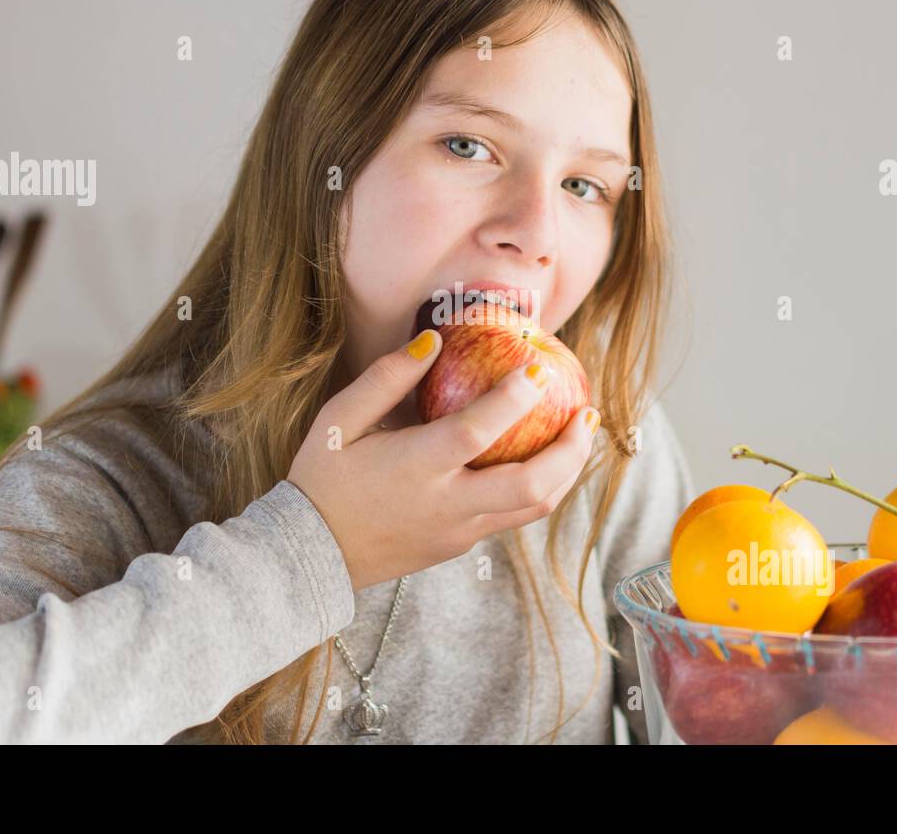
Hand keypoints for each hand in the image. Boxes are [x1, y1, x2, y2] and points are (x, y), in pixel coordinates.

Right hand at [286, 328, 599, 591]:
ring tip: (579, 436)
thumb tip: (433, 342)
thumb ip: (387, 379)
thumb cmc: (323, 479)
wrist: (311, 555)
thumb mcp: (340, 420)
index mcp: (415, 467)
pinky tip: (543, 461)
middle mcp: (446, 503)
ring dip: (566, 472)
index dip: (514, 400)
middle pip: (531, 485)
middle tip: (586, 412)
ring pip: (534, 507)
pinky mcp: (461, 545)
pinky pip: (513, 516)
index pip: (477, 432)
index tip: (538, 370)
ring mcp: (459, 530)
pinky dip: (539, 488)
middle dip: (570, 449)